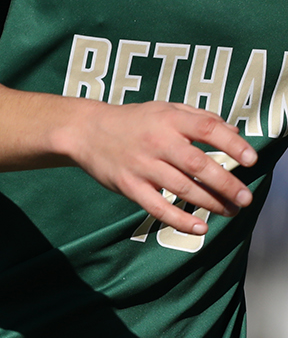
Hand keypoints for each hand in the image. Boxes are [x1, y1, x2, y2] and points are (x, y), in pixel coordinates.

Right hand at [54, 100, 257, 234]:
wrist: (86, 131)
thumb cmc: (132, 121)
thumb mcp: (165, 109)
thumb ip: (199, 118)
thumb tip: (233, 132)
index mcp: (169, 120)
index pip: (207, 130)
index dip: (232, 144)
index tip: (252, 160)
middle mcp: (156, 142)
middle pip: (197, 164)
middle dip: (226, 183)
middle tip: (245, 197)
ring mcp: (142, 166)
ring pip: (182, 188)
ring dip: (210, 203)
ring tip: (230, 211)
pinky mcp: (129, 186)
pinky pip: (157, 207)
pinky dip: (179, 220)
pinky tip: (200, 228)